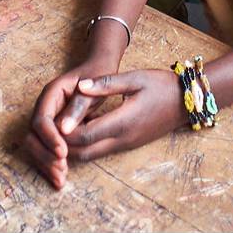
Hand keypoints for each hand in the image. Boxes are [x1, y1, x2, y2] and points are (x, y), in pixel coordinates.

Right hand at [26, 55, 121, 188]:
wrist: (99, 67)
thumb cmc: (98, 74)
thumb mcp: (93, 88)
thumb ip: (78, 106)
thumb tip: (63, 130)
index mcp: (51, 94)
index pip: (42, 120)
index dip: (50, 138)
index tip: (63, 153)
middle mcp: (45, 107)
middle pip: (33, 135)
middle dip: (45, 155)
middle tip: (61, 170)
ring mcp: (46, 119)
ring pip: (36, 145)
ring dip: (46, 163)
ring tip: (61, 179)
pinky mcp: (52, 130)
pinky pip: (45, 148)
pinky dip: (51, 163)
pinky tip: (61, 177)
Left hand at [59, 68, 184, 164]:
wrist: (186, 101)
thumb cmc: (161, 85)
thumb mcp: (135, 77)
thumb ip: (106, 84)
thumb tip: (80, 86)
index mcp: (123, 121)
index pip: (85, 135)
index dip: (64, 133)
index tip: (50, 123)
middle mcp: (122, 139)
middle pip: (83, 152)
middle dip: (62, 146)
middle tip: (46, 132)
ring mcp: (125, 145)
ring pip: (90, 155)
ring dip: (72, 148)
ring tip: (57, 133)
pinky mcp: (127, 145)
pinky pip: (99, 151)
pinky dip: (84, 146)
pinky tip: (77, 132)